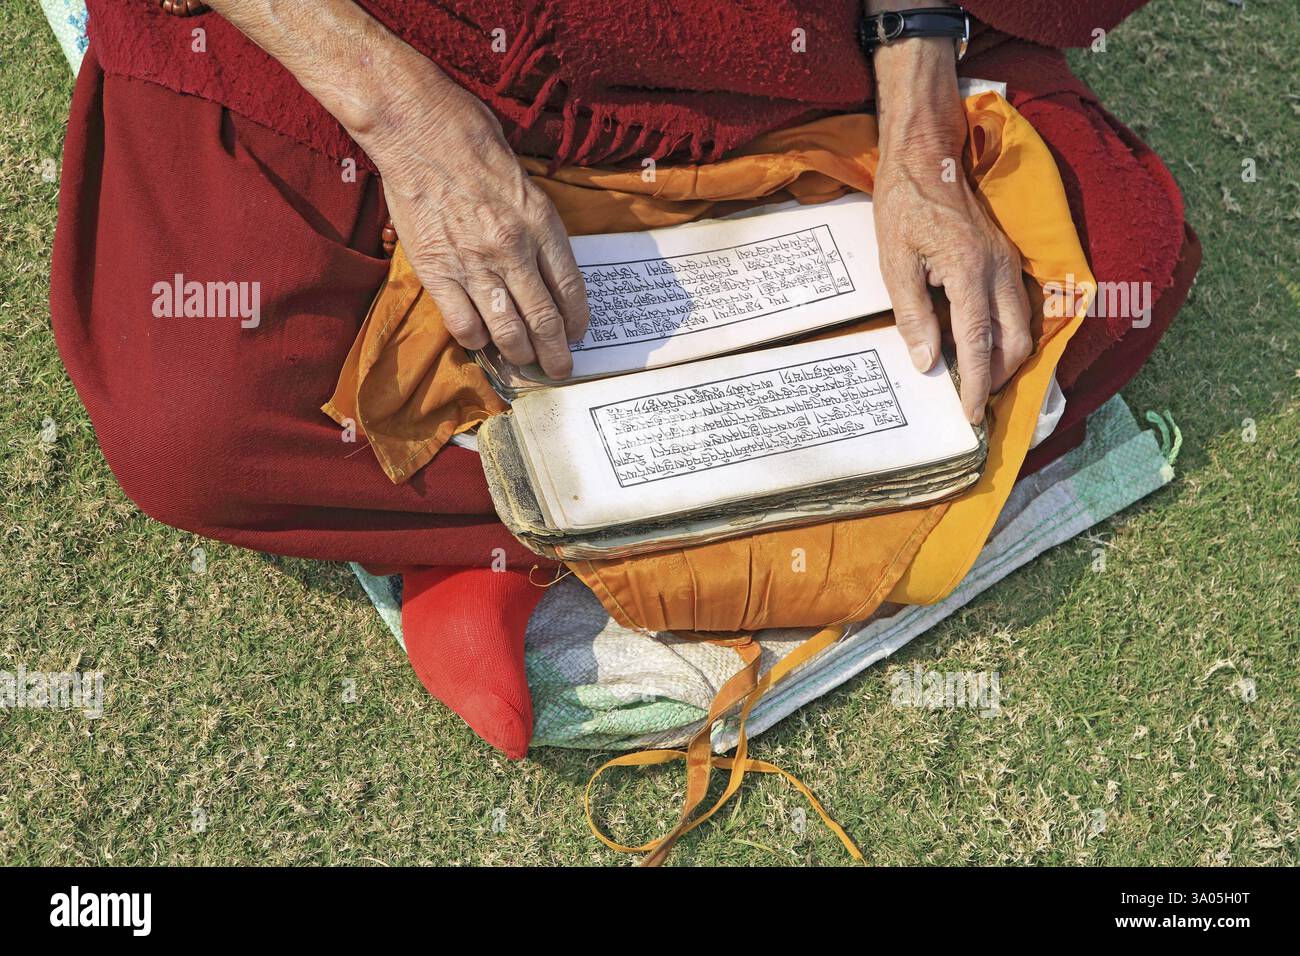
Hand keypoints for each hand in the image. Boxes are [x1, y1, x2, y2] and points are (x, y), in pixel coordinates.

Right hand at [205, 0, 588, 378]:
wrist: (418, 129)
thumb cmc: (472, 141)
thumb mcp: (524, 180)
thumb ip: (537, 225)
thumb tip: (545, 265)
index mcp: (541, 224)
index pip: (570, 289)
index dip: (577, 320)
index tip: (578, 334)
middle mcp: (512, 250)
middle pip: (543, 319)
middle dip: (555, 353)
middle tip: (560, 368)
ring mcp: (474, 264)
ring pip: (507, 330)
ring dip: (520, 354)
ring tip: (524, 364)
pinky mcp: (437, 270)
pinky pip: (463, 323)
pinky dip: (476, 340)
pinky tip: (481, 341)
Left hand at [869, 25, 1031, 423]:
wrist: (928, 157)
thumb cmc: (904, 205)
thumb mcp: (895, 262)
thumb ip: (913, 315)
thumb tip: (927, 363)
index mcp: (969, 271)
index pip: (978, 344)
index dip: (975, 384)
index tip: (970, 415)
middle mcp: (999, 270)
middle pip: (1015, 342)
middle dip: (997, 379)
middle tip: (972, 404)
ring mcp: (1008, 263)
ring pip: (1024, 327)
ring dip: (1005, 359)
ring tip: (976, 382)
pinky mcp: (1006, 259)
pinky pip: (1018, 308)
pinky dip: (1006, 335)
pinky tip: (981, 346)